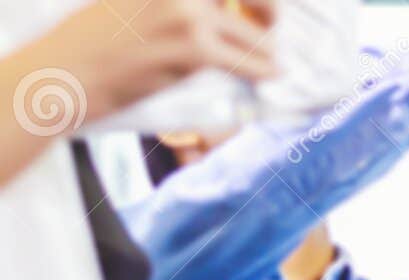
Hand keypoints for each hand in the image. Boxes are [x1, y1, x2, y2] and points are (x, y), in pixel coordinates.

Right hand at [44, 0, 277, 125]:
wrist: (68, 70)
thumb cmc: (95, 38)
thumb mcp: (131, 0)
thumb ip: (176, 1)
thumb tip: (218, 8)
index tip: (251, 3)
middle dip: (267, 8)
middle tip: (270, 23)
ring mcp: (186, 13)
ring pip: (250, 32)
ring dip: (264, 49)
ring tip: (268, 59)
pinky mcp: (193, 49)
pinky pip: (245, 60)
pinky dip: (262, 70)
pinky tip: (268, 73)